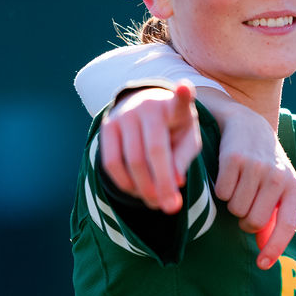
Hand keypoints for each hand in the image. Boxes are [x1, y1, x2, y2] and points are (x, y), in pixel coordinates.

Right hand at [99, 82, 200, 213]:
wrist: (144, 108)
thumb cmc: (174, 128)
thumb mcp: (188, 139)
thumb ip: (184, 158)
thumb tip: (175, 183)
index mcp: (173, 106)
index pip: (180, 101)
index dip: (183, 95)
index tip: (186, 88)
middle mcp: (147, 106)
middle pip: (154, 151)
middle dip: (163, 184)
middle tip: (172, 208)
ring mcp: (123, 115)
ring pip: (131, 161)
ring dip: (144, 188)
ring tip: (156, 203)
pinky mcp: (106, 126)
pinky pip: (111, 163)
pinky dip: (124, 183)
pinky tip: (138, 192)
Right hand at [209, 97, 295, 268]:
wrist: (248, 124)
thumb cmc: (264, 163)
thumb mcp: (278, 187)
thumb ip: (274, 217)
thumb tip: (265, 254)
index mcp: (294, 186)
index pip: (287, 225)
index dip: (274, 248)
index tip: (262, 265)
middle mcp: (278, 176)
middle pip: (253, 222)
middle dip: (245, 220)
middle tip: (245, 205)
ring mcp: (256, 167)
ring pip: (235, 209)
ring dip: (232, 203)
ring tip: (238, 186)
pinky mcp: (234, 158)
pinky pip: (221, 193)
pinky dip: (219, 189)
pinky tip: (227, 175)